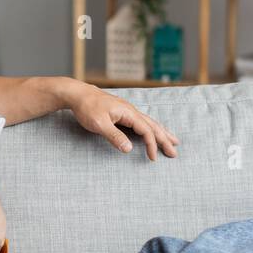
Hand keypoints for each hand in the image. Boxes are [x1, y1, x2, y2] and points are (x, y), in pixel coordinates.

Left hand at [65, 82, 179, 160]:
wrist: (77, 94)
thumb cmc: (87, 108)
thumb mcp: (99, 124)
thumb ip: (114, 136)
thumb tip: (129, 149)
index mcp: (128, 113)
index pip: (146, 130)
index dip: (151, 145)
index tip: (153, 158)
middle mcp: (131, 110)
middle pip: (153, 126)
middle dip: (164, 139)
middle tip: (174, 152)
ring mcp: (127, 110)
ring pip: (149, 122)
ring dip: (161, 132)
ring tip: (172, 140)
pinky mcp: (122, 112)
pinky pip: (142, 121)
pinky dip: (151, 128)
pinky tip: (153, 131)